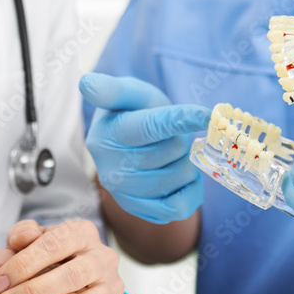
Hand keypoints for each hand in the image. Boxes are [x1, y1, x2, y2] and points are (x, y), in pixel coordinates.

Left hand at [0, 219, 124, 293]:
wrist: (70, 275)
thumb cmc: (47, 256)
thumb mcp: (32, 239)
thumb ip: (23, 234)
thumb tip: (22, 239)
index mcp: (83, 233)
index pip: (56, 244)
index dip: (25, 263)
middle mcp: (104, 258)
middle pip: (74, 276)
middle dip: (35, 293)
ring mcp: (112, 288)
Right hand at [80, 72, 211, 223]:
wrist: (126, 144)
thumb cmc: (132, 112)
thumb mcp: (128, 93)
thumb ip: (113, 88)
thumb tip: (86, 84)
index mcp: (110, 133)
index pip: (152, 127)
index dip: (182, 120)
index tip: (207, 114)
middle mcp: (110, 167)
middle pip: (172, 152)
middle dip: (182, 139)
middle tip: (171, 135)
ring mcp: (123, 192)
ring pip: (179, 178)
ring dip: (187, 164)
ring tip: (173, 155)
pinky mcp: (137, 209)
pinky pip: (179, 207)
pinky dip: (191, 191)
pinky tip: (183, 179)